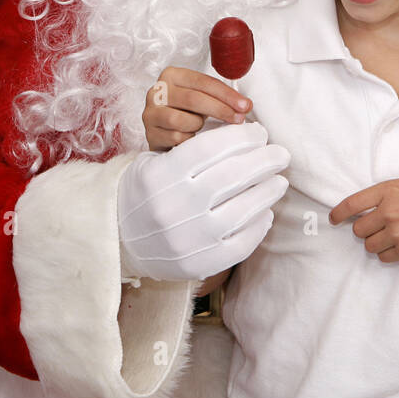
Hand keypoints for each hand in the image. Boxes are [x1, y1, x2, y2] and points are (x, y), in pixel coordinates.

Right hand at [118, 121, 288, 281]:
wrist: (118, 238)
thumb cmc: (147, 192)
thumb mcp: (154, 161)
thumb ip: (193, 147)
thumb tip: (248, 135)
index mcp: (162, 175)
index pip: (212, 147)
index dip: (243, 137)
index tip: (260, 133)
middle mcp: (175, 206)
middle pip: (234, 175)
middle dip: (265, 160)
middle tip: (281, 154)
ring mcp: (189, 238)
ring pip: (244, 209)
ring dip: (268, 191)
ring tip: (279, 181)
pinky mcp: (200, 264)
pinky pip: (242, 243)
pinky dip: (258, 225)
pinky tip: (264, 212)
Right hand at [143, 66, 251, 151]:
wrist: (163, 132)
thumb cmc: (185, 111)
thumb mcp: (199, 96)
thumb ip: (216, 96)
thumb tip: (244, 105)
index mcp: (172, 75)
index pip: (202, 82)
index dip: (226, 94)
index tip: (245, 105)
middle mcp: (157, 91)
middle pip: (193, 99)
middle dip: (220, 109)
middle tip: (238, 118)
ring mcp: (150, 112)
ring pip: (180, 120)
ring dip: (196, 125)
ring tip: (198, 126)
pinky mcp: (149, 133)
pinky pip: (175, 137)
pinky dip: (187, 139)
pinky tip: (188, 137)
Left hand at [328, 179, 398, 263]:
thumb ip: (382, 196)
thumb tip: (360, 212)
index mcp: (388, 190)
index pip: (352, 204)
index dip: (339, 213)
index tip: (334, 219)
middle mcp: (389, 211)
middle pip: (358, 229)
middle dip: (365, 229)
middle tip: (379, 226)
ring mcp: (398, 231)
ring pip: (369, 245)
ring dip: (376, 242)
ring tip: (392, 235)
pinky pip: (383, 257)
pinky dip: (387, 253)